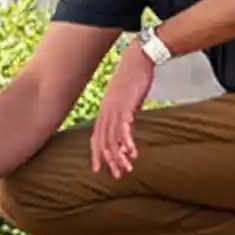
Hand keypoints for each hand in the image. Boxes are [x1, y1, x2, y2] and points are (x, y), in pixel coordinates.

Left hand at [91, 42, 154, 178]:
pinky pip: (124, 127)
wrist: (137, 60)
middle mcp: (106, 111)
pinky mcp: (126, 105)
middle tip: (116, 175)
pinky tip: (132, 151)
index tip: (98, 169)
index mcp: (104, 110)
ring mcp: (115, 108)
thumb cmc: (133, 79)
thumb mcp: (125, 99)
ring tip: (126, 168)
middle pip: (103, 140)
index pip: (96, 136)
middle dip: (108, 160)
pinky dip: (127, 141)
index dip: (96, 153)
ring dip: (119, 155)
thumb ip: (124, 113)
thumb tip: (128, 125)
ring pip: (112, 137)